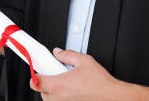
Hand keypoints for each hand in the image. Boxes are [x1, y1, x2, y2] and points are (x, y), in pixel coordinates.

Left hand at [29, 48, 148, 99]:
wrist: (113, 98)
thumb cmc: (101, 84)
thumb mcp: (84, 61)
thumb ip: (68, 55)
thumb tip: (58, 53)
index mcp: (57, 85)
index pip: (35, 81)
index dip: (36, 75)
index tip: (39, 72)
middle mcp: (58, 98)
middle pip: (42, 91)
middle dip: (49, 84)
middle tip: (59, 78)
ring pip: (51, 100)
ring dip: (56, 94)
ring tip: (69, 87)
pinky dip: (64, 99)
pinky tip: (74, 94)